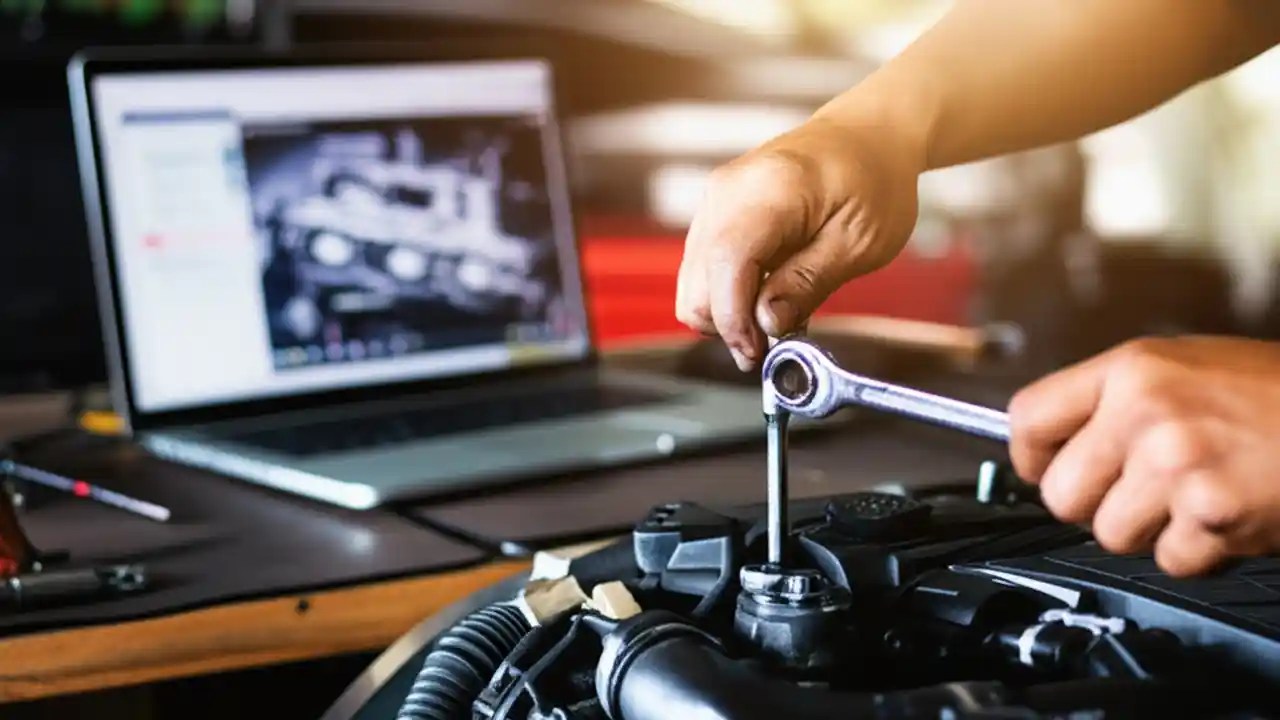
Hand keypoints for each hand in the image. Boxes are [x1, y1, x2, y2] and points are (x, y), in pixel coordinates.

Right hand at [674, 113, 924, 370]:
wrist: (867, 136)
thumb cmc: (873, 180)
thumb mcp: (860, 242)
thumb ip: (808, 284)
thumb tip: (765, 325)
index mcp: (768, 192)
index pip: (726, 266)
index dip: (734, 320)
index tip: (758, 352)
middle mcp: (727, 192)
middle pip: (697, 283)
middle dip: (730, 323)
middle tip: (775, 342)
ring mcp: (715, 200)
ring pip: (693, 282)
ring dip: (728, 312)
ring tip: (776, 316)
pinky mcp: (715, 212)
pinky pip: (703, 268)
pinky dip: (728, 292)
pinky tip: (766, 294)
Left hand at [1009, 336, 1279, 576]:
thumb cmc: (1277, 393)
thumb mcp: (1186, 366)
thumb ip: (1116, 400)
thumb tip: (1053, 444)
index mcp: (1130, 369)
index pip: (1026, 417)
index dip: (1030, 454)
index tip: (1046, 466)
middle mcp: (1145, 412)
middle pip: (1058, 492)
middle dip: (1093, 503)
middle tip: (1138, 491)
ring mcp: (1178, 465)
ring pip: (1109, 534)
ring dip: (1150, 529)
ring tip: (1195, 497)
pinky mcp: (1214, 514)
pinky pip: (1171, 559)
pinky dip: (1200, 551)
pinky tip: (1229, 514)